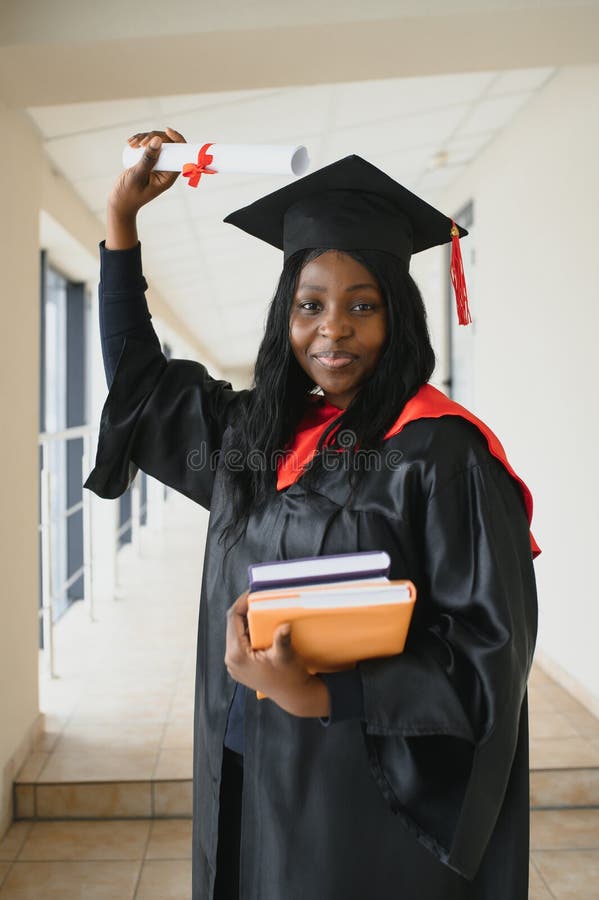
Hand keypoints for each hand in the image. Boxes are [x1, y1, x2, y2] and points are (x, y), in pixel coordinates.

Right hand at [108, 126, 186, 220]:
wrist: (118, 203)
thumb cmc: (129, 194)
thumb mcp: (138, 175)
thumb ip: (148, 159)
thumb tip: (159, 140)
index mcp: (168, 176)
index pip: (180, 154)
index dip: (177, 139)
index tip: (167, 130)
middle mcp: (165, 170)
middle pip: (167, 145)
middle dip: (154, 137)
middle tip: (140, 142)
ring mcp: (156, 166)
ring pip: (156, 144)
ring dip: (144, 138)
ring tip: (131, 143)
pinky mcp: (147, 163)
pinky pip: (147, 147)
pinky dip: (139, 142)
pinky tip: (130, 142)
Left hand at [224, 592, 329, 717]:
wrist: (293, 696)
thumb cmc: (290, 677)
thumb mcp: (286, 656)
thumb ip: (282, 640)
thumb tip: (285, 625)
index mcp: (236, 655)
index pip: (232, 619)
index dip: (241, 603)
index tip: (253, 592)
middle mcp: (230, 660)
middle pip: (233, 625)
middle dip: (245, 611)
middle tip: (259, 599)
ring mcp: (234, 665)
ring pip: (236, 633)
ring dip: (248, 621)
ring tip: (261, 610)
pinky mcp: (240, 666)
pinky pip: (240, 642)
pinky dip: (249, 632)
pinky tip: (261, 627)